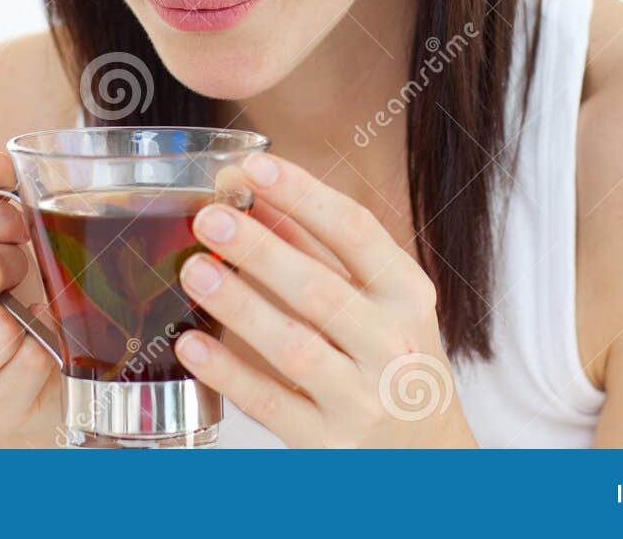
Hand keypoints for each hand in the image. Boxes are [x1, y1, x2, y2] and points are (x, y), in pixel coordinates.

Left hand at [174, 152, 476, 447]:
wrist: (429, 455)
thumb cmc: (393, 360)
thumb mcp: (378, 301)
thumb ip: (318, 250)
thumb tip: (254, 193)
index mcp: (407, 295)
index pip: (356, 232)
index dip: (303, 195)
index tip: (255, 166)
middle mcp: (393, 345)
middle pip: (320, 289)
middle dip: (260, 249)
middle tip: (210, 217)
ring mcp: (363, 399)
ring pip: (294, 347)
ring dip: (239, 305)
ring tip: (194, 270)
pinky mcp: (330, 445)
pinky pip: (271, 404)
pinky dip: (229, 373)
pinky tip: (193, 344)